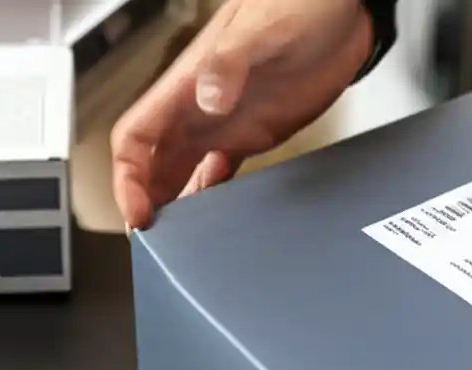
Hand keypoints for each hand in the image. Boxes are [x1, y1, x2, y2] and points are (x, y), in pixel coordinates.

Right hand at [111, 0, 374, 228]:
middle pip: (150, 165)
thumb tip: (207, 98)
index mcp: (187, 85)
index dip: (127, 179)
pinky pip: (220, 173)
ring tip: (181, 241)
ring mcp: (223, 124)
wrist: (345, 12)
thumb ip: (230, 60)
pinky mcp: (253, 133)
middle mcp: (197, 110)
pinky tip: (218, 214)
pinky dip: (212, 197)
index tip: (138, 212)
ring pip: (180, 174)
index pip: (134, 138)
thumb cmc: (301, 5)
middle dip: (146, 204)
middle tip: (155, 243)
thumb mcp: (262, 26)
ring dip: (176, 206)